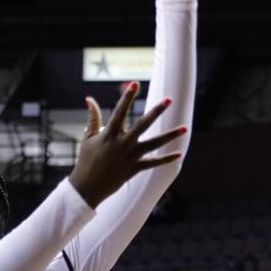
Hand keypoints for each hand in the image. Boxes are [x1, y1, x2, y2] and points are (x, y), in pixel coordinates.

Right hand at [68, 83, 186, 205]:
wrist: (87, 187)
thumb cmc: (86, 160)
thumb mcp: (87, 137)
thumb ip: (92, 118)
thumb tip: (89, 99)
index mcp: (110, 134)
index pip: (120, 111)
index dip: (128, 97)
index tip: (135, 83)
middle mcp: (123, 143)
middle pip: (144, 124)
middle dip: (157, 110)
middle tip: (169, 99)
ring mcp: (131, 156)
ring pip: (154, 143)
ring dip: (170, 136)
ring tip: (185, 128)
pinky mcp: (135, 168)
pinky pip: (154, 163)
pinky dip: (166, 159)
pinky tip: (179, 154)